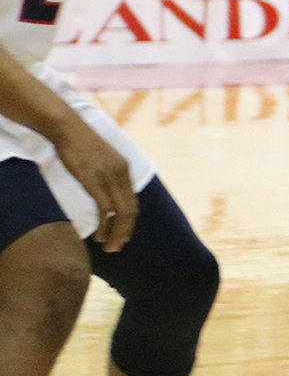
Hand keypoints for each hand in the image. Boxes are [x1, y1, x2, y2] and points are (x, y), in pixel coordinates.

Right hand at [52, 123, 136, 252]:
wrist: (68, 128)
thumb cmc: (79, 143)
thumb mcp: (100, 158)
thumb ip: (107, 172)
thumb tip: (104, 187)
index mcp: (125, 169)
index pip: (133, 201)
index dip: (129, 221)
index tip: (123, 235)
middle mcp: (122, 174)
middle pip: (131, 210)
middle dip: (126, 232)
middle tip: (118, 247)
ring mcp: (109, 177)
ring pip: (121, 212)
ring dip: (117, 233)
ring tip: (110, 247)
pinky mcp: (94, 181)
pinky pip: (104, 209)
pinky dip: (104, 225)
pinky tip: (99, 236)